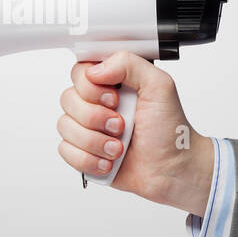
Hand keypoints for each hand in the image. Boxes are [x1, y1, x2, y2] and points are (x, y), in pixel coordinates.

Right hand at [57, 52, 213, 212]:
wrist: (172, 171)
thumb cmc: (170, 131)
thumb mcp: (159, 86)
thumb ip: (129, 64)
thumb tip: (96, 70)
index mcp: (113, 83)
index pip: (80, 71)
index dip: (90, 87)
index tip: (113, 98)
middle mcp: (97, 103)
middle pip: (68, 99)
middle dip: (95, 117)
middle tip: (120, 126)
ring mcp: (89, 128)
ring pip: (65, 126)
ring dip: (94, 141)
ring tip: (118, 148)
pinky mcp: (83, 152)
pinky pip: (65, 150)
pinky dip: (88, 159)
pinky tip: (108, 161)